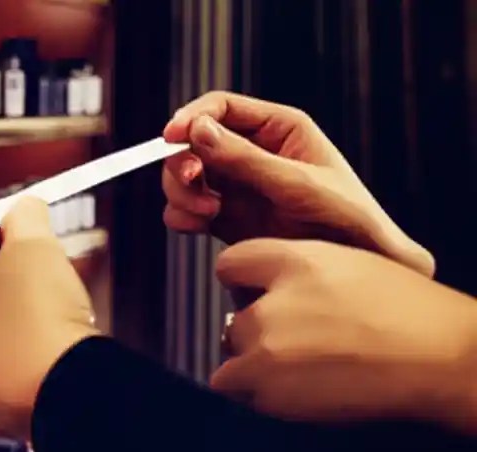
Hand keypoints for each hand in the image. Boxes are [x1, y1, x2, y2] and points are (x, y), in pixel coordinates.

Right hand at [162, 91, 434, 276]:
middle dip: (183, 163)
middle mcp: (253, 152)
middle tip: (193, 183)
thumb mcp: (296, 183)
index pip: (221, 108)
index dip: (191, 118)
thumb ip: (245, 158)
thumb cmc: (345, 216)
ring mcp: (237, 185)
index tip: (172, 136)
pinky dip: (182, 215)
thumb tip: (198, 131)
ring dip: (182, 193)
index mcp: (278, 129)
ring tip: (207, 213)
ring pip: (185, 176)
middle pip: (193, 143)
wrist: (359, 262)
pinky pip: (187, 208)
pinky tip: (198, 225)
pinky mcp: (226, 216)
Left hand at [213, 239, 476, 433]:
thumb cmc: (410, 315)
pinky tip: (301, 389)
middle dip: (255, 331)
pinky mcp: (267, 388)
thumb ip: (298, 273)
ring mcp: (266, 346)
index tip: (257, 296)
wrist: (440, 359)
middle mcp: (273, 301)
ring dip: (251, 364)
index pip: (231, 264)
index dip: (244, 284)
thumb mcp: (351, 265)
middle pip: (232, 317)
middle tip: (298, 343)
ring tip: (301, 369)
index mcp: (296, 262)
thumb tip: (265, 291)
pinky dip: (257, 392)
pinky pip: (235, 389)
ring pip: (230, 356)